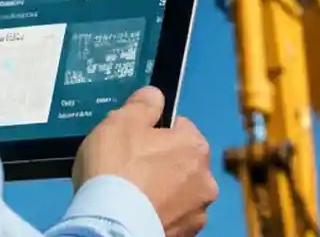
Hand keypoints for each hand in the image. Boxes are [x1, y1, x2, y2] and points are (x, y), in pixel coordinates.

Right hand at [73, 86, 217, 236]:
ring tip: (130, 197)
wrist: (112, 226)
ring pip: (178, 194)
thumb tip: (156, 95)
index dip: (153, 132)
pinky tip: (135, 215)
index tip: (132, 143)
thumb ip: (143, 105)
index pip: (179, 127)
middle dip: (160, 164)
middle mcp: (207, 180)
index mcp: (196, 145)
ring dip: (162, 193)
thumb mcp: (121, 121)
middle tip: (128, 171)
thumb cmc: (117, 167)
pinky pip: (171, 218)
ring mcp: (198, 213)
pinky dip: (158, 215)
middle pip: (181, 163)